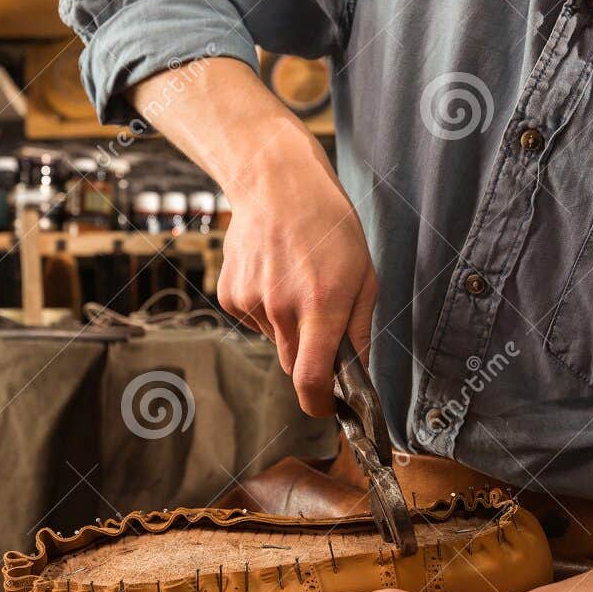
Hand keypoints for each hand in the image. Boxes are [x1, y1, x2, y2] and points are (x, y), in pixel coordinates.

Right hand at [218, 151, 377, 415]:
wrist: (276, 184)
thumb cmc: (329, 226)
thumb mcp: (364, 275)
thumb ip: (359, 330)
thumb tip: (357, 374)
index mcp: (321, 305)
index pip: (311, 379)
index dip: (319, 404)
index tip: (329, 407)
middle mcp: (281, 307)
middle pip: (294, 365)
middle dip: (311, 356)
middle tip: (321, 317)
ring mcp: (250, 301)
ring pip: (276, 340)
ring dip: (289, 326)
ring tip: (296, 280)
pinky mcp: (229, 295)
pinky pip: (254, 322)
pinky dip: (266, 310)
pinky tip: (274, 274)